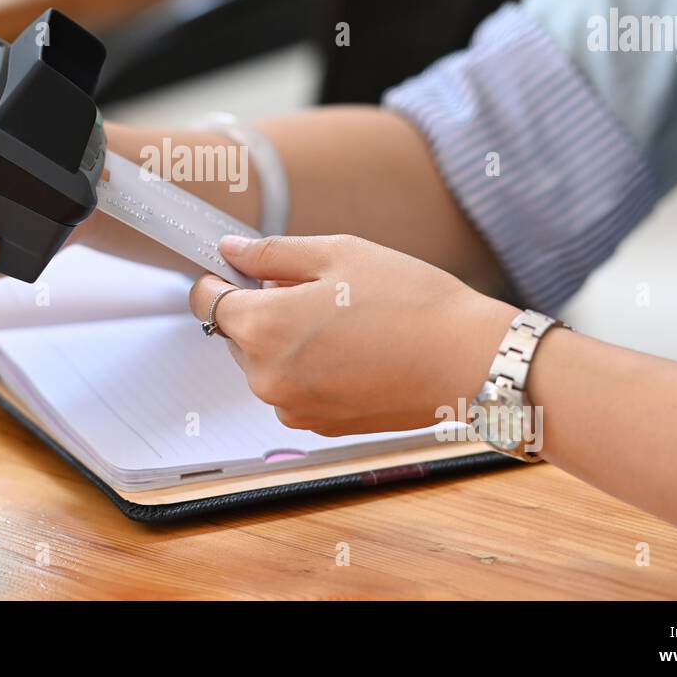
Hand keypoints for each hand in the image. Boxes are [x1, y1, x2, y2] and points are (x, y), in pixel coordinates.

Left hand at [189, 234, 515, 435]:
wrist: (469, 361)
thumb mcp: (337, 254)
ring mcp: (292, 407)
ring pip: (264, 362)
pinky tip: (354, 350)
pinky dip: (309, 368)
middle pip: (235, 333)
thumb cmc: (411, 302)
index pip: (206, 301)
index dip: (220, 278)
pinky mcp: (318, 425)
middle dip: (260, 308)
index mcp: (263, 328)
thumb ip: (271, 253)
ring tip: (345, 320)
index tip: (241, 268)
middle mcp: (266, 376)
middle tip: (319, 290)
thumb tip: (230, 251)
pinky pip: (292, 388)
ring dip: (285, 340)